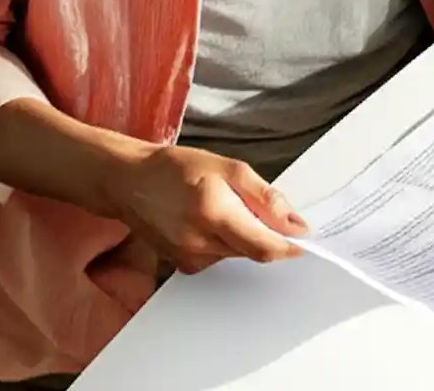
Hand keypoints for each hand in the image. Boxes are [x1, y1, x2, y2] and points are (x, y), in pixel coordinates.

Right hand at [106, 144, 307, 273]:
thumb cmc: (176, 169)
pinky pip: (219, 258)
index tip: (305, 238)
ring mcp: (189, 258)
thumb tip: (294, 222)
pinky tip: (210, 221)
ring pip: (238, 255)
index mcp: (214, 214)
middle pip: (254, 251)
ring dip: (244, 236)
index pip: (265, 247)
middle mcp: (200, 243)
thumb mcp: (228, 168)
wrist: (129, 182)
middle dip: (266, 233)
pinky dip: (226, 242)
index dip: (289, 246)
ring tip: (225, 208)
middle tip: (256, 207)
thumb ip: (265, 197)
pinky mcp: (183, 266)